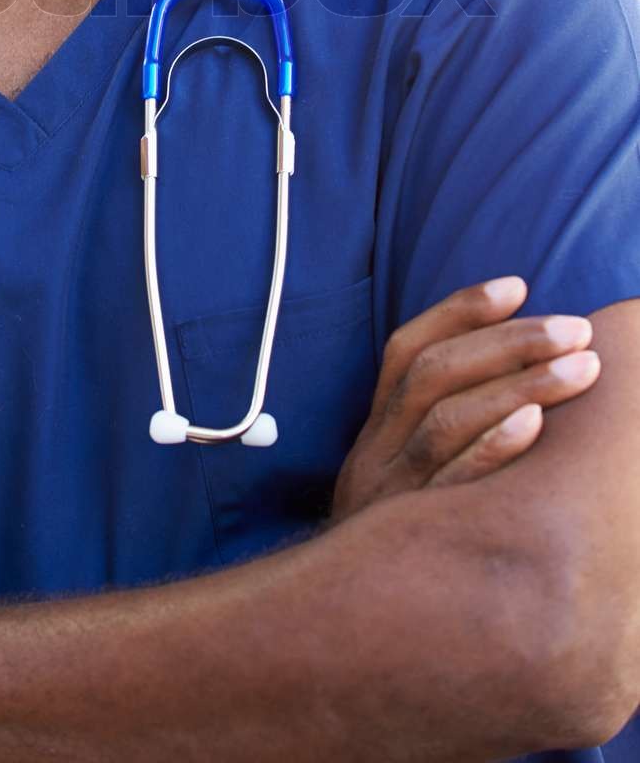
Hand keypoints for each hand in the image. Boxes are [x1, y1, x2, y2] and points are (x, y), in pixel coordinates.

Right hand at [330, 276, 600, 524]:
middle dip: (508, 344)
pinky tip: (534, 427)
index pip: (406, 351)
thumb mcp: (404, 485)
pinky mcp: (407, 546)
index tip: (517, 285)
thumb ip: (439, 431)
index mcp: (372, 432)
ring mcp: (389, 500)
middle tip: (576, 330)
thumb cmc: (399, 551)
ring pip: (444, 421)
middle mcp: (374, 457)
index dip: (459, 312)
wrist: (338, 635)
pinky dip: (490, 450)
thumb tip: (516, 373)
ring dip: (517, 386)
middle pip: (431, 377)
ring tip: (582, 369)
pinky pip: (449, 489)